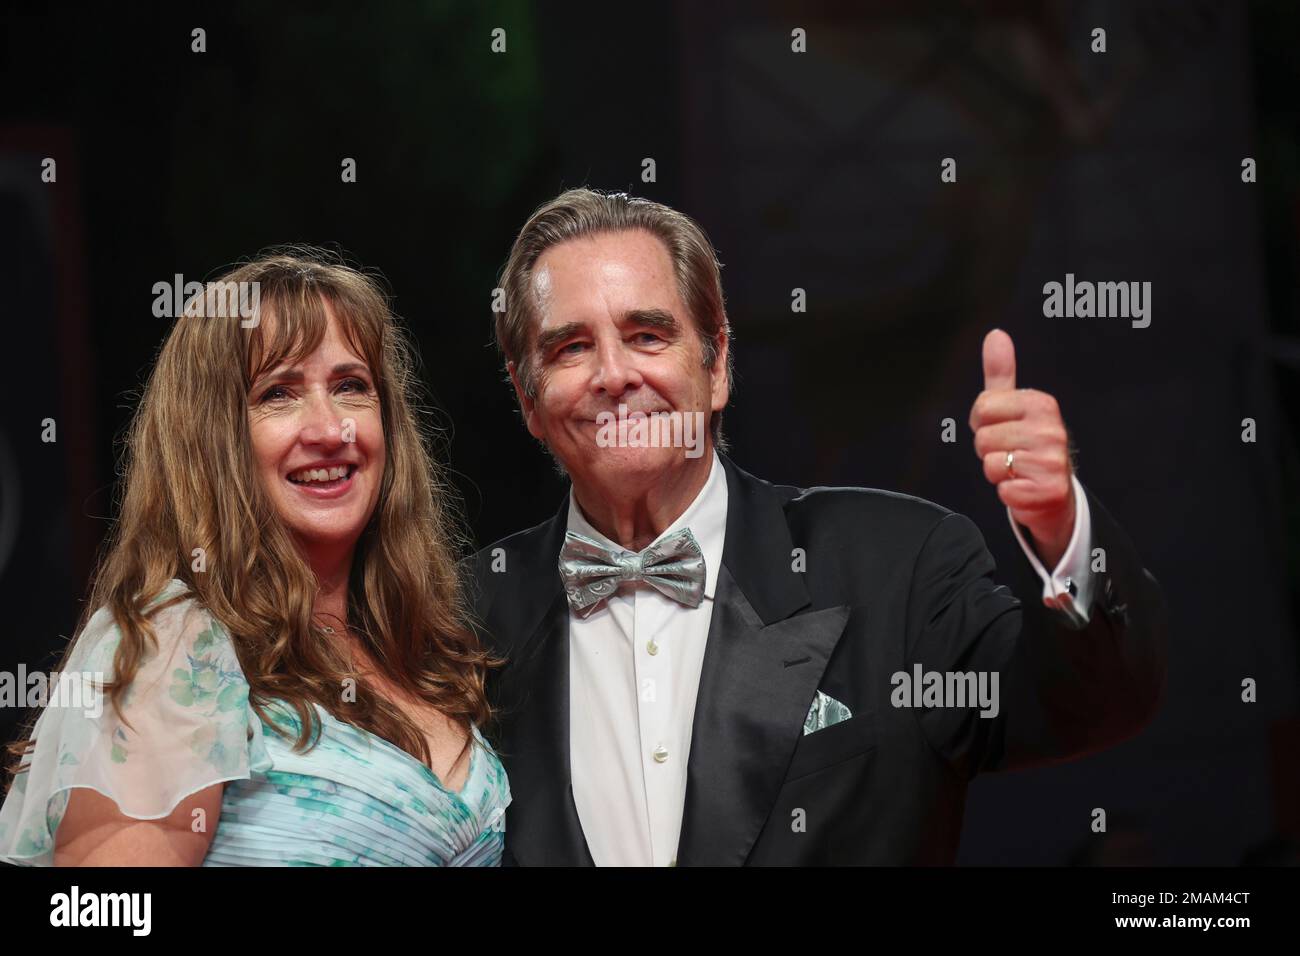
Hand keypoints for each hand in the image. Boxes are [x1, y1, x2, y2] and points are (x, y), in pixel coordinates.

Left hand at [969, 329, 1075, 566]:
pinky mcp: (1048, 491)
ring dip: (997, 472)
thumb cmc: (1025, 447)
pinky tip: (1023, 488)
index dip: (981, 423)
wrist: (1052, 492)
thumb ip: (1001, 373)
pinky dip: (1007, 493)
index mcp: (1041, 404)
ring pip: (991, 464)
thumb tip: (995, 335)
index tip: (1001, 429)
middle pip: (982, 438)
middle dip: (989, 450)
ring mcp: (1053, 461)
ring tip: (1016, 471)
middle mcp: (1052, 430)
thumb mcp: (1013, 407)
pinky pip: (1003, 490)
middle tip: (1010, 454)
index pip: (982, 408)